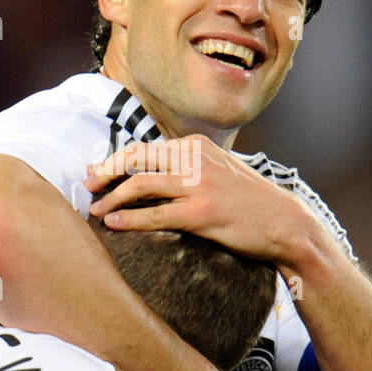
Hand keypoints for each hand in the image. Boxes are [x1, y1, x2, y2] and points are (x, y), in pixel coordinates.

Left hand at [84, 134, 316, 266]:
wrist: (285, 223)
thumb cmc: (250, 202)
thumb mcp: (219, 170)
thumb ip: (188, 166)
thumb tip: (150, 173)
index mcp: (196, 146)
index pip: (144, 148)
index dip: (114, 160)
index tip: (95, 173)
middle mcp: (195, 159)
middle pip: (136, 159)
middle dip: (105, 173)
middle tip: (87, 188)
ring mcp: (198, 185)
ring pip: (141, 183)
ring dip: (111, 197)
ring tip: (95, 210)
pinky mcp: (202, 212)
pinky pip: (156, 213)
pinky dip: (130, 218)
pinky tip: (114, 224)